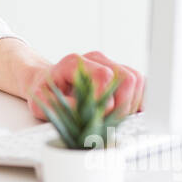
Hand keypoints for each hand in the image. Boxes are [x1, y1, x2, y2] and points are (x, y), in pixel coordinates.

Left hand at [22, 50, 144, 120]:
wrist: (46, 80)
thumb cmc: (45, 91)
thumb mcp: (40, 101)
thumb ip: (56, 105)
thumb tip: (81, 110)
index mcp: (74, 63)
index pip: (103, 75)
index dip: (106, 99)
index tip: (99, 116)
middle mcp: (95, 59)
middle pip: (126, 78)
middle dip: (122, 106)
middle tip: (109, 121)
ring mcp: (110, 64)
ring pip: (137, 80)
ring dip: (131, 104)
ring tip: (115, 118)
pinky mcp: (120, 74)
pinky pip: (141, 84)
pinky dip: (139, 101)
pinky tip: (126, 113)